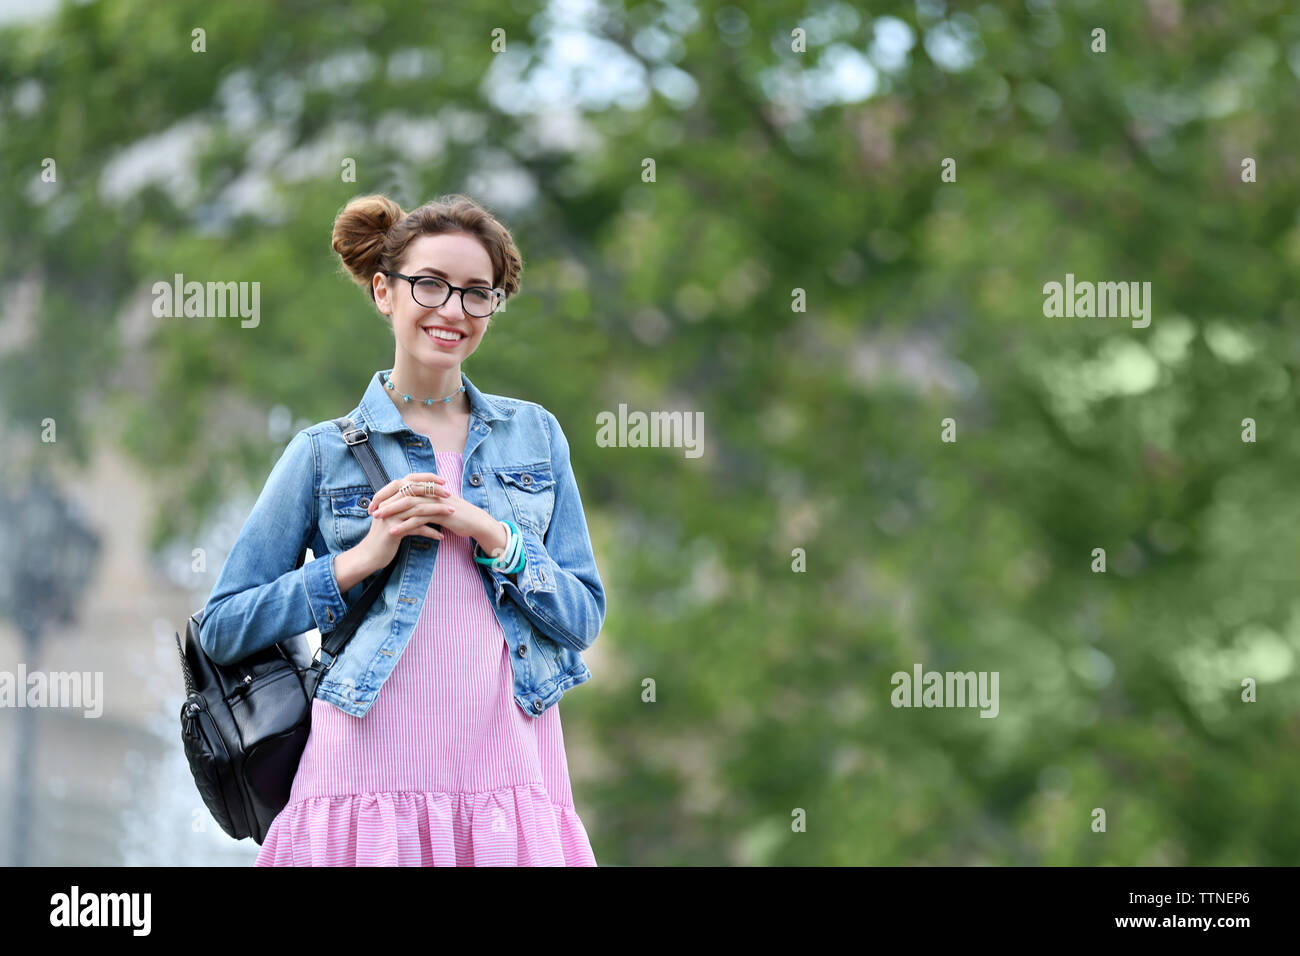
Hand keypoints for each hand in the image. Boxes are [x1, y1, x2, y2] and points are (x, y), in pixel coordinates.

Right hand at [352, 472, 452, 568]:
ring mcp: (390, 517)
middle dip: (434, 491)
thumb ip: (403, 506)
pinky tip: (441, 536)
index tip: (442, 481)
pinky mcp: (393, 530)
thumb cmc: (384, 536)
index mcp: (389, 498)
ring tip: (451, 512)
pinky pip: (417, 528)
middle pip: (414, 491)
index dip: (426, 478)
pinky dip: (430, 531)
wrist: (369, 555)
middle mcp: (388, 504)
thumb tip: (422, 497)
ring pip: (418, 509)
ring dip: (437, 510)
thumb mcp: (393, 517)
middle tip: (449, 495)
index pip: (408, 480)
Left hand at [371, 485, 496, 544]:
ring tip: (378, 519)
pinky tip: (394, 531)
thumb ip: (424, 504)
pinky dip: (405, 525)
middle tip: (371, 510)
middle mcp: (430, 492)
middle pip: (403, 493)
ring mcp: (435, 502)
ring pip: (409, 504)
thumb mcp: (437, 507)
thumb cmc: (456, 516)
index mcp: (427, 489)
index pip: (403, 487)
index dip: (387, 494)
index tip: (374, 504)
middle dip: (385, 501)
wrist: (475, 522)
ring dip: (392, 512)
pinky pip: (419, 518)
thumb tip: (408, 505)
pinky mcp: (440, 513)